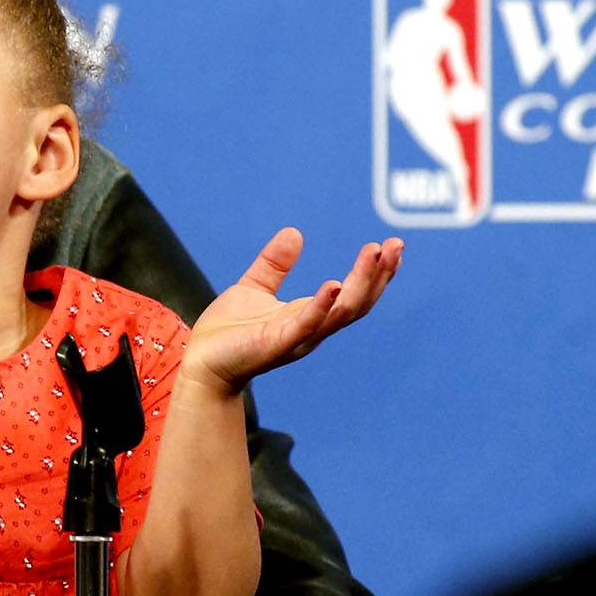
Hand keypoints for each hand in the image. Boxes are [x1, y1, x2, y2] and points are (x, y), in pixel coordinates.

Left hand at [184, 229, 401, 393]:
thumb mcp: (253, 288)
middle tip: (396, 245)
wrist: (200, 363)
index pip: (352, 294)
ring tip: (375, 256)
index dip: (373, 273)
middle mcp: (311, 329)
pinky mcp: (275, 344)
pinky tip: (333, 284)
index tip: (389, 246)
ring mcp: (296, 338)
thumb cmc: (227, 333)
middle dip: (378, 275)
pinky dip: (321, 307)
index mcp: (308, 316)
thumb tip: (294, 232)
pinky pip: (304, 326)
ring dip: (360, 284)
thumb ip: (274, 264)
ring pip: (340, 313)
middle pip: (356, 303)